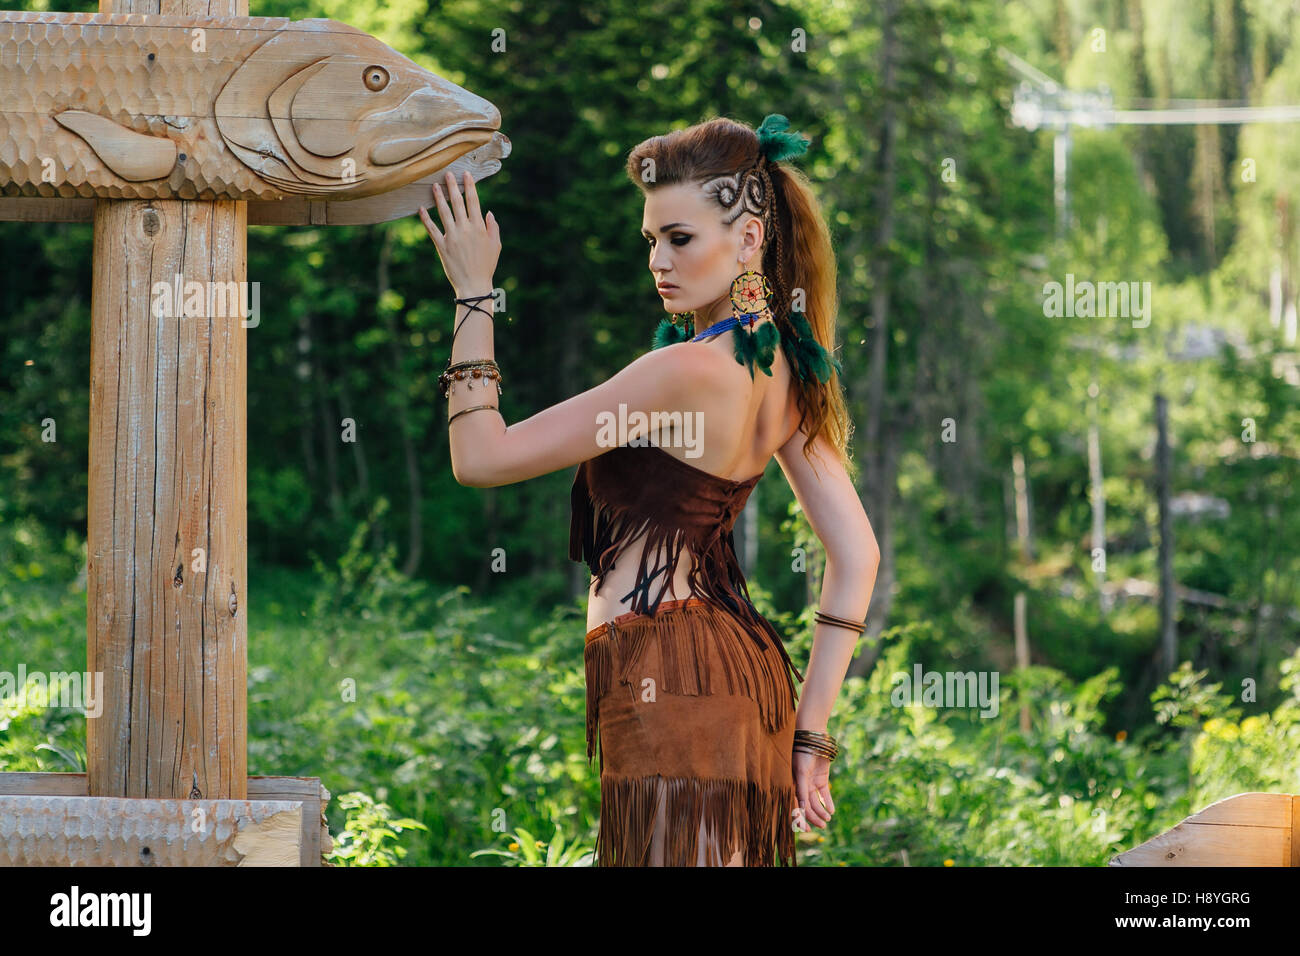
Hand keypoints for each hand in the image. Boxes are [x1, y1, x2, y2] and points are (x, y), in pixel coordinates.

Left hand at [418, 169, 499, 297]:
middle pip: (457, 203)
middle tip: (447, 174)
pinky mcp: (441, 246)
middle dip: (452, 186)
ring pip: (444, 212)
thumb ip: (493, 228)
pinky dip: (426, 219)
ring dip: (439, 198)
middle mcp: (465, 229)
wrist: (473, 285)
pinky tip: (421, 209)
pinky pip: (432, 229)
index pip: (474, 202)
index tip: (466, 174)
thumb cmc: (486, 266)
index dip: (470, 186)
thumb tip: (488, 213)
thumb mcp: (496, 246)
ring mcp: (452, 237)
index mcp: (479, 228)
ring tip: (434, 186)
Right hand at [792, 750, 833, 829]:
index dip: (800, 818)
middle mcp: (801, 787)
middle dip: (814, 817)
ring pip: (816, 803)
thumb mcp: (800, 773)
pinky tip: (831, 811)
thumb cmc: (802, 754)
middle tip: (823, 826)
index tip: (806, 829)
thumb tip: (802, 809)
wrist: (813, 739)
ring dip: (822, 811)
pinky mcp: (822, 780)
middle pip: (807, 807)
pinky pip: (824, 795)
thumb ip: (801, 790)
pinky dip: (828, 803)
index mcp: (791, 786)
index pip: (795, 805)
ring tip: (828, 819)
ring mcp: (812, 784)